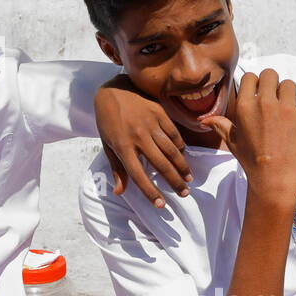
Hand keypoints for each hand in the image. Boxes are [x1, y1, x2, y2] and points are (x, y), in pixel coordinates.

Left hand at [94, 74, 191, 205]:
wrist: (113, 90)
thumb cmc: (108, 121)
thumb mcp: (108, 144)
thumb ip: (117, 168)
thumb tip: (120, 192)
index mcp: (123, 146)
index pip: (138, 175)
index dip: (150, 191)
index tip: (161, 205)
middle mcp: (138, 136)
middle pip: (160, 164)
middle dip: (174, 182)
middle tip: (184, 194)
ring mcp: (150, 124)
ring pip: (171, 150)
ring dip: (182, 167)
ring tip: (188, 179)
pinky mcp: (159, 113)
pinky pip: (174, 134)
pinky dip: (180, 147)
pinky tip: (183, 155)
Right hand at [200, 69, 295, 204]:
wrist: (275, 182)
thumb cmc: (252, 163)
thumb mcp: (233, 142)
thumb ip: (222, 125)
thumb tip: (205, 120)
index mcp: (245, 107)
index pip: (250, 77)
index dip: (256, 84)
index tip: (260, 94)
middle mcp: (265, 103)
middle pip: (271, 74)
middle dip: (272, 84)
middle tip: (276, 100)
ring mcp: (288, 110)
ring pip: (290, 84)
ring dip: (290, 94)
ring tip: (291, 109)